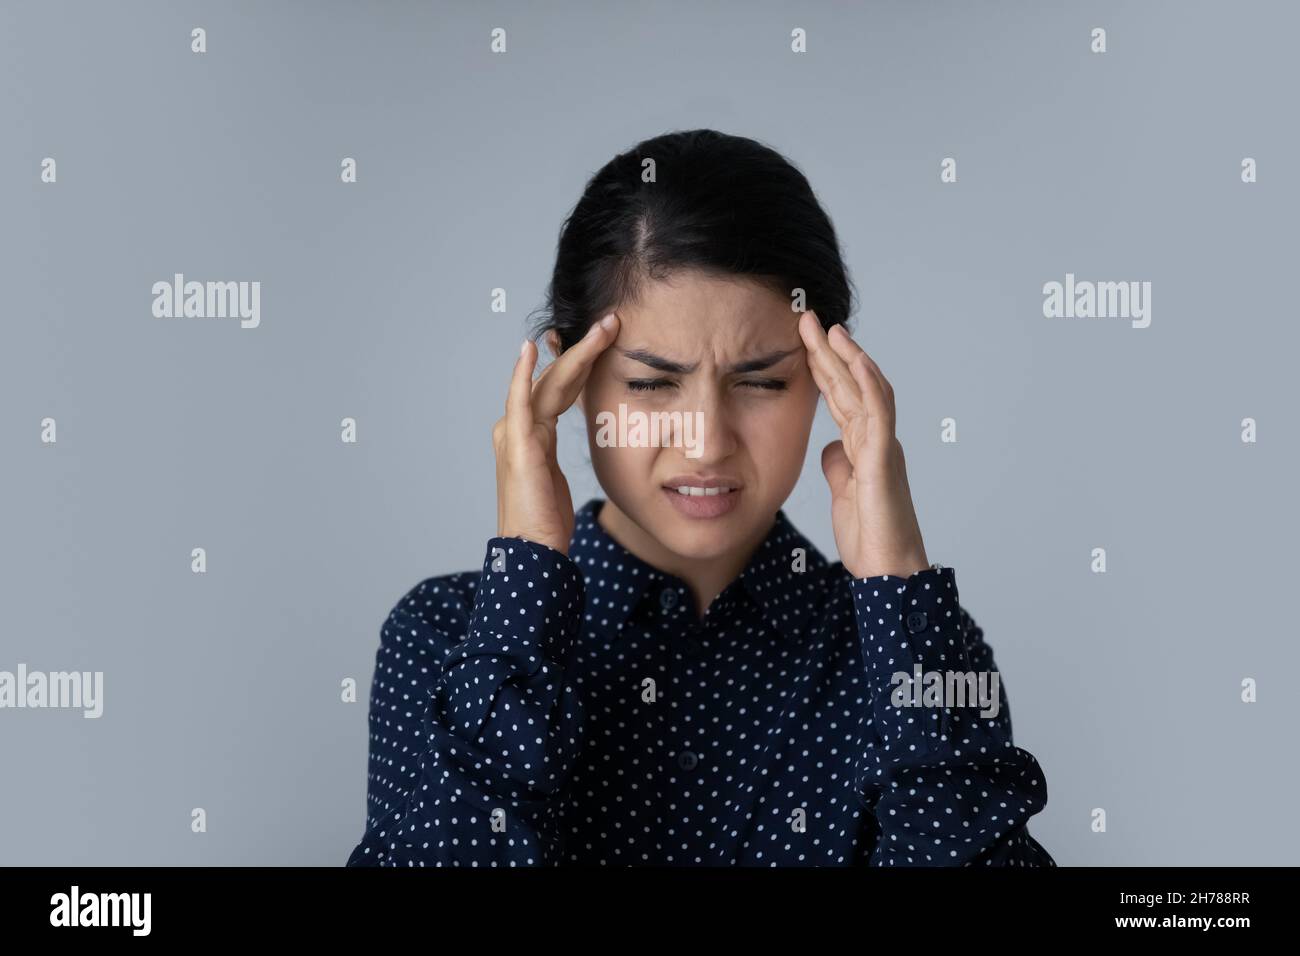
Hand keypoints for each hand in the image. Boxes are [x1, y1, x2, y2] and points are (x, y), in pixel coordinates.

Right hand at [493, 313, 620, 553]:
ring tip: (600, 329)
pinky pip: (521, 402)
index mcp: (531, 433)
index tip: (606, 338)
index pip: (559, 387)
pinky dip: (523, 374)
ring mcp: (515, 433)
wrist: (533, 551)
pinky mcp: (518, 444)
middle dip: (583, 349)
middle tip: (612, 322)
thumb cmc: (547, 520)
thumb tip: (579, 440)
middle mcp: (518, 426)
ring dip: (574, 354)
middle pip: (555, 378)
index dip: (582, 361)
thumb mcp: (556, 477)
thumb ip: (558, 453)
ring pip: (548, 382)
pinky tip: (532, 350)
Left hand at [797, 310, 929, 579]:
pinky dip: (869, 386)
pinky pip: (879, 416)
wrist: (890, 570)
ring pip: (868, 391)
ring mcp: (884, 447)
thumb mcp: (844, 494)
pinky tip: (857, 362)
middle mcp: (876, 439)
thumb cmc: (871, 536)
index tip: (803, 341)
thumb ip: (839, 465)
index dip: (824, 368)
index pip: (840, 398)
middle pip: (851, 386)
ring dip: (849, 357)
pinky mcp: (886, 460)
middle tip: (808, 319)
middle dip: (829, 352)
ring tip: (830, 328)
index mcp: (864, 446)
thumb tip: (830, 446)